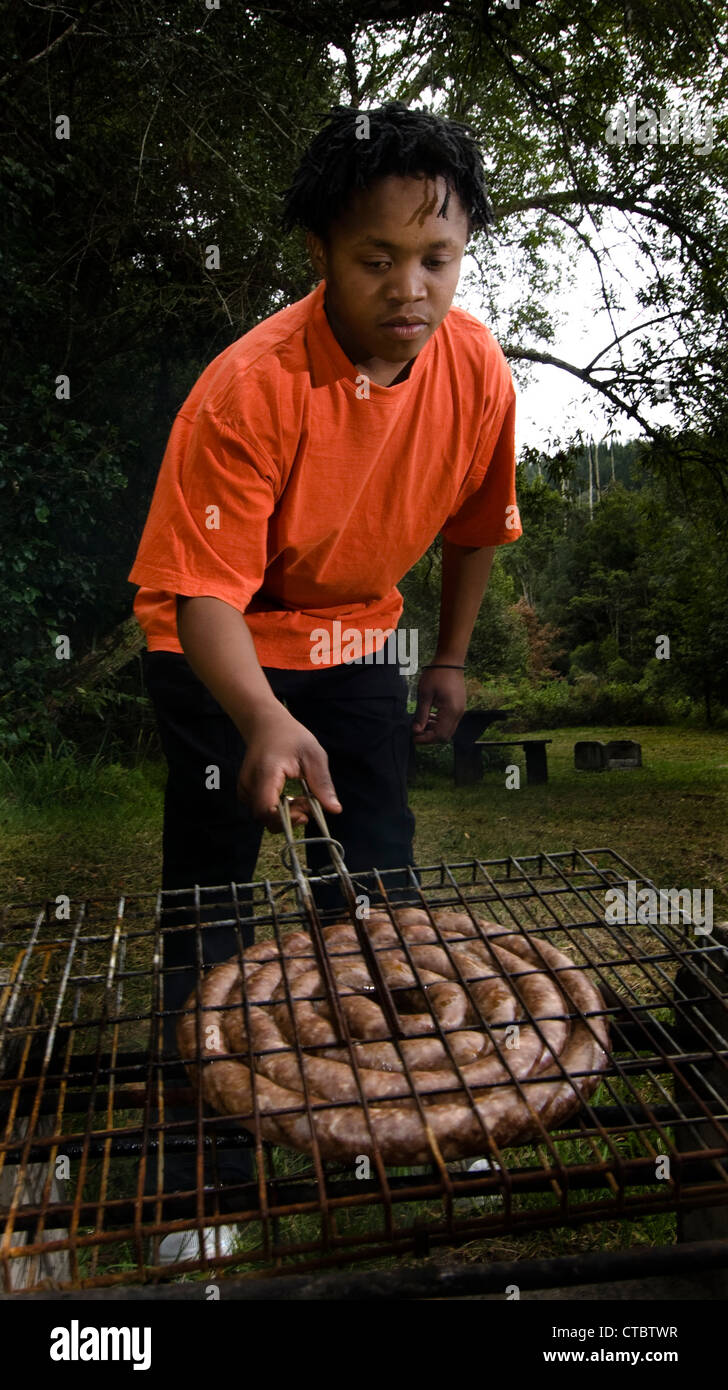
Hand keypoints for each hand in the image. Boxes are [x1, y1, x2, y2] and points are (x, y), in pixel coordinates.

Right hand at [237, 703, 341, 832]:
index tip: (306, 813)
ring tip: (302, 799)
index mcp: (266, 773)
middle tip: (309, 805)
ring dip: (285, 816)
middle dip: (290, 819)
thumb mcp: (314, 755)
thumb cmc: (291, 736)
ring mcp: (245, 788)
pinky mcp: (246, 792)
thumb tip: (335, 810)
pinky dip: (278, 811)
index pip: (266, 810)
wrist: (266, 725)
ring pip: (263, 817)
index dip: (286, 820)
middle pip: (265, 818)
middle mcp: (250, 783)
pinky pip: (262, 810)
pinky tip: (290, 798)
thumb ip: (322, 784)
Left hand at [412, 667, 465, 744]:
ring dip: (435, 730)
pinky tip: (430, 717)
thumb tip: (416, 730)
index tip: (414, 737)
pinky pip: (450, 721)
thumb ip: (421, 715)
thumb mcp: (424, 695)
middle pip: (445, 735)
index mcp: (451, 711)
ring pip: (448, 729)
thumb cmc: (436, 675)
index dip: (426, 739)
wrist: (450, 661)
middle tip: (416, 733)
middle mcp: (459, 713)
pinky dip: (440, 723)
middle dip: (430, 737)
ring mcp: (461, 710)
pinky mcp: (459, 706)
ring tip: (421, 724)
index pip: (439, 735)